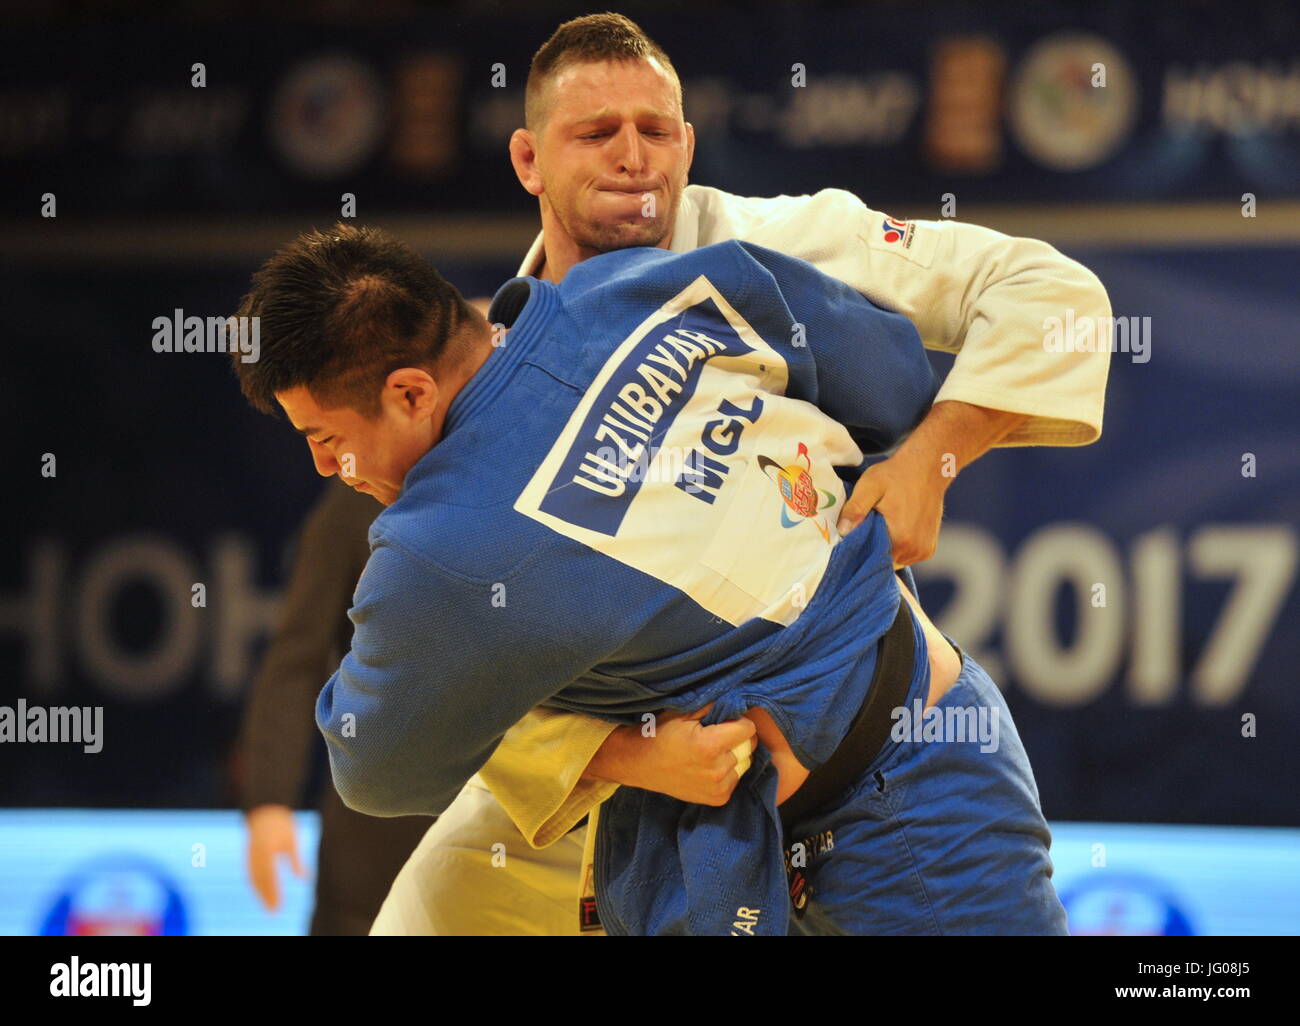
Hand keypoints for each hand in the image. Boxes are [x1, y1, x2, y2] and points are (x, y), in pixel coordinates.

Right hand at [245, 804, 304, 911]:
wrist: (264, 811)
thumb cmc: (282, 825)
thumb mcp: (292, 840)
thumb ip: (296, 860)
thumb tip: (305, 879)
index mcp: (267, 848)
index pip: (270, 875)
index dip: (274, 891)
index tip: (279, 903)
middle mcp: (256, 854)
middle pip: (261, 880)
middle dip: (267, 897)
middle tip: (275, 911)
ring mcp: (251, 855)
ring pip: (254, 879)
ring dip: (261, 894)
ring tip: (270, 906)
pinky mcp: (249, 856)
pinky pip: (251, 874)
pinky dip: (256, 886)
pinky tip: (262, 894)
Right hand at [585, 704, 757, 805]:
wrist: (640, 763)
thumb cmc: (660, 733)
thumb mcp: (684, 713)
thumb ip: (714, 707)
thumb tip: (738, 702)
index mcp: (709, 745)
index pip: (748, 729)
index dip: (739, 720)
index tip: (725, 720)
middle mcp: (716, 769)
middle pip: (748, 747)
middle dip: (738, 737)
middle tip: (717, 735)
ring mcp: (718, 787)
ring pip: (745, 763)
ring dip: (735, 755)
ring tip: (713, 751)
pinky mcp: (717, 798)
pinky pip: (736, 778)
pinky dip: (729, 771)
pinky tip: (709, 765)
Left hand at [837, 450, 945, 567]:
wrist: (928, 468)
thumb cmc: (897, 475)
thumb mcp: (870, 486)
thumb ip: (855, 509)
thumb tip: (841, 532)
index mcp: (901, 539)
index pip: (870, 560)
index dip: (858, 551)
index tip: (851, 539)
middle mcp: (915, 550)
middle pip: (882, 562)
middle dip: (871, 550)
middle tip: (865, 529)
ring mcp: (924, 551)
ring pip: (894, 561)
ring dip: (886, 549)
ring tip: (881, 527)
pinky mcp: (929, 549)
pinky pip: (906, 556)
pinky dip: (898, 547)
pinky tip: (894, 529)